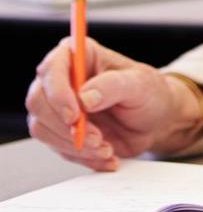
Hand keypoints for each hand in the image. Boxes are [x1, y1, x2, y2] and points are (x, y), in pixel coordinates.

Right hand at [25, 37, 191, 170]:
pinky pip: (56, 147)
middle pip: (38, 101)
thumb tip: (85, 97)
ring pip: (42, 128)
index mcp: (79, 56)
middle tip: (96, 138)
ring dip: (74, 144)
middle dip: (65, 126)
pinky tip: (105, 155)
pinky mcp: (58, 130)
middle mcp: (61, 79)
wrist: (156, 121)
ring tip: (106, 148)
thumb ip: (113, 85)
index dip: (58, 93)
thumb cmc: (149, 94)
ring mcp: (56, 106)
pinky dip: (81, 156)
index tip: (74, 115)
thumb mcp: (140, 84)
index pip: (51, 68)